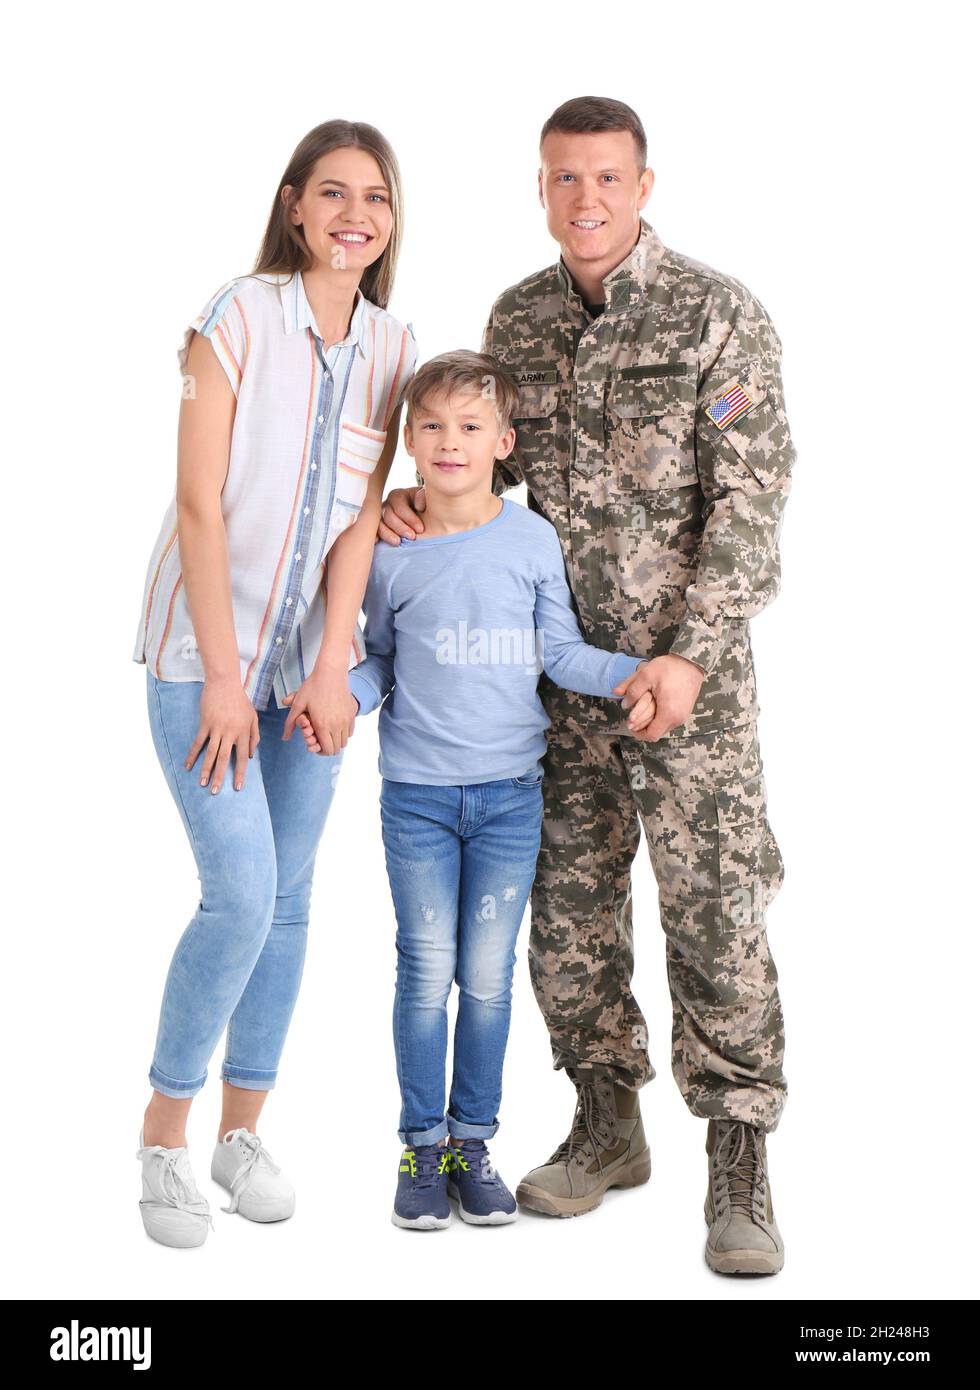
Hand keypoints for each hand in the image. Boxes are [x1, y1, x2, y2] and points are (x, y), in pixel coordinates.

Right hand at [184, 676, 258, 792]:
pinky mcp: (205, 723)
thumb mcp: (253, 717)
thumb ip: (254, 736)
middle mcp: (230, 732)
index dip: (240, 773)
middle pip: (225, 759)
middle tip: (215, 791)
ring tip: (202, 784)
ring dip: (206, 770)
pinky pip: (198, 742)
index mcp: (243, 732)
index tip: (237, 787)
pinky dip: (192, 755)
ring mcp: (216, 728)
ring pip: (210, 753)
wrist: (224, 682)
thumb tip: (252, 755)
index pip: (243, 757)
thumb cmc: (240, 700)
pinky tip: (188, 766)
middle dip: (219, 776)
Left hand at [282, 670, 356, 754]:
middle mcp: (337, 725)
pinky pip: (350, 731)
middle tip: (320, 740)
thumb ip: (290, 723)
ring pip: (344, 741)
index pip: (327, 750)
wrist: (331, 673)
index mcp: (323, 725)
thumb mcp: (298, 704)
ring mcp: (347, 720)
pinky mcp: (353, 714)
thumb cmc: (313, 687)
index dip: (320, 751)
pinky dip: (343, 733)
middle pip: (337, 749)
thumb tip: (284, 738)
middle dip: (328, 748)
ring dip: (336, 741)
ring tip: (327, 733)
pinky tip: (335, 725)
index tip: (315, 745)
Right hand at [378, 485, 426, 545]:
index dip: (409, 518)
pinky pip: (373, 531)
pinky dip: (374, 536)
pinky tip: (377, 541)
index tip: (421, 529)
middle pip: (388, 515)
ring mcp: (380, 517)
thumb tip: (419, 505)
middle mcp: (387, 505)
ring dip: (388, 534)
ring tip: (398, 542)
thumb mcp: (428, 501)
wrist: (424, 520)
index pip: (399, 506)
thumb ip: (424, 498)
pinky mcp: (377, 528)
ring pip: (379, 524)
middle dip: (400, 527)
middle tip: (412, 537)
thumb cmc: (426, 510)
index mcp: (398, 495)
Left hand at [614, 654, 705, 740]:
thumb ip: (632, 690)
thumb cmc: (670, 668)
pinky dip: (660, 716)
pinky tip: (654, 705)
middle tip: (633, 716)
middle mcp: (678, 718)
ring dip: (652, 720)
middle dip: (643, 726)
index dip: (638, 733)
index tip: (630, 723)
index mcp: (668, 714)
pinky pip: (670, 720)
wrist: (691, 662)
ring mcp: (683, 715)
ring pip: (663, 726)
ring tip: (642, 709)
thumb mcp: (646, 675)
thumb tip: (623, 704)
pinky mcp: (686, 710)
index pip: (651, 735)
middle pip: (657, 732)